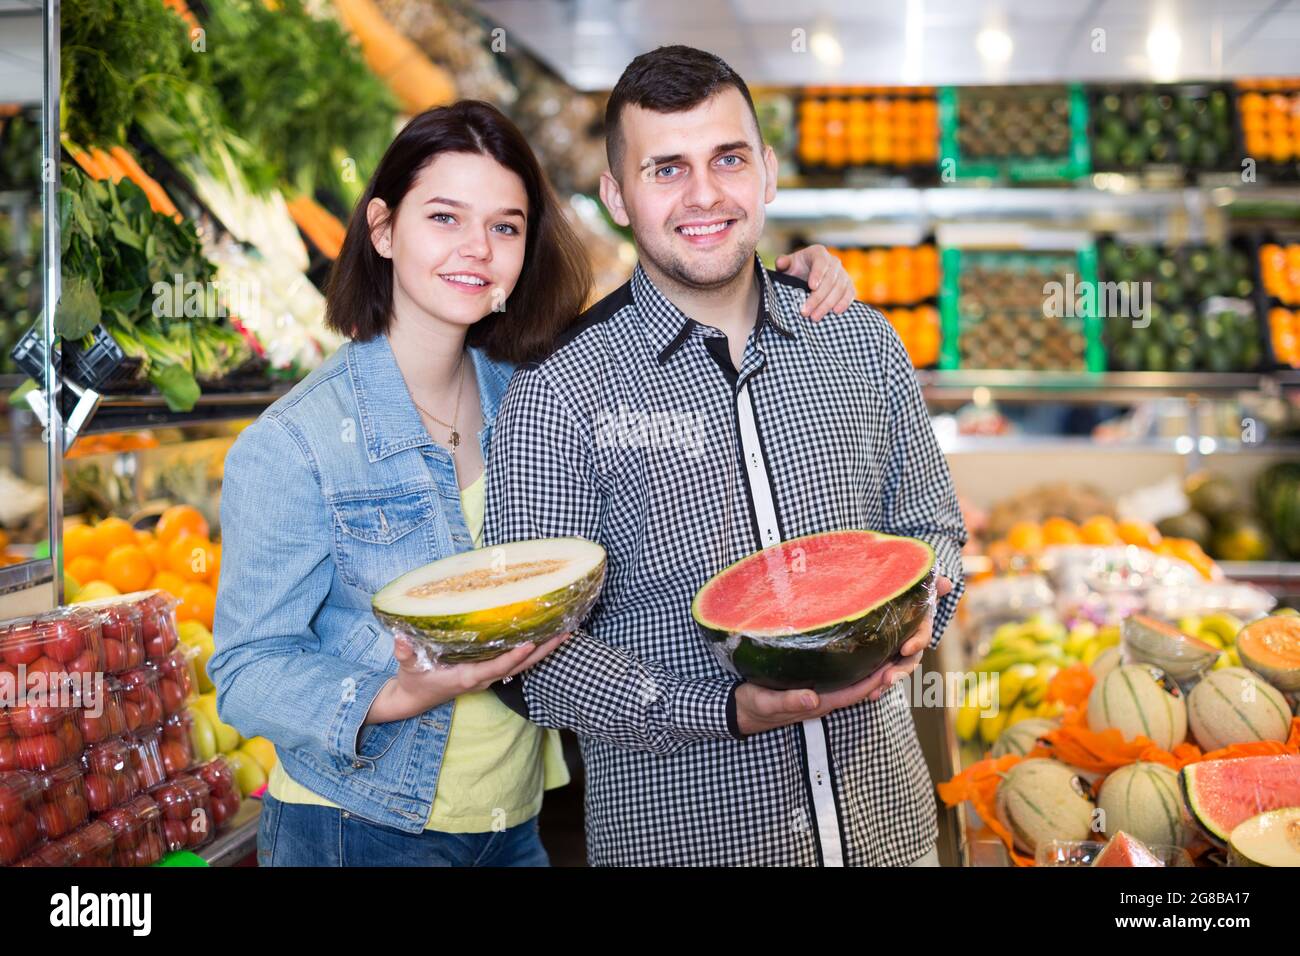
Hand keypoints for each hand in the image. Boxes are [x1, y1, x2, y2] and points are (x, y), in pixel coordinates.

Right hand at [366, 632, 570, 723]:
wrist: (414, 698)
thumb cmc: (413, 681)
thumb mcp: (407, 667)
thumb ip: (405, 654)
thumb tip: (401, 640)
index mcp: (467, 677)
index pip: (496, 668)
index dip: (513, 658)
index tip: (530, 645)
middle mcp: (482, 678)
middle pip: (520, 667)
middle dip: (543, 652)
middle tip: (565, 634)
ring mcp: (487, 677)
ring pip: (522, 666)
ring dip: (543, 651)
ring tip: (565, 632)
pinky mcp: (488, 673)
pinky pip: (514, 663)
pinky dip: (532, 652)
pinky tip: (544, 637)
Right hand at [734, 576, 952, 733]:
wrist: (740, 710)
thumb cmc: (753, 705)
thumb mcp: (766, 703)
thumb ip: (789, 701)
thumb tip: (814, 700)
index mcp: (818, 702)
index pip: (855, 691)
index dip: (876, 679)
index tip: (893, 664)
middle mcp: (825, 696)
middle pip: (861, 686)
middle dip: (883, 671)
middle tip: (902, 648)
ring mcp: (820, 690)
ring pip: (854, 680)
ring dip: (874, 667)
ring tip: (891, 644)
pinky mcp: (813, 683)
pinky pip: (842, 676)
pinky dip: (856, 664)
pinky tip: (861, 648)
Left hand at [774, 244, 855, 320]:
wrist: (806, 277)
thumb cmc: (796, 270)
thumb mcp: (788, 265)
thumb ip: (783, 263)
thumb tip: (780, 263)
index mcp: (818, 253)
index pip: (821, 262)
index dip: (817, 274)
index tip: (811, 287)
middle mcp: (833, 261)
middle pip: (830, 279)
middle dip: (818, 297)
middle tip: (806, 312)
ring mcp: (843, 273)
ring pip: (839, 288)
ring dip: (828, 304)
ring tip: (815, 317)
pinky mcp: (848, 285)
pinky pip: (850, 293)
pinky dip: (844, 303)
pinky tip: (836, 312)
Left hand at [865, 575, 952, 701]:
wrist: (889, 602)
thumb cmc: (906, 594)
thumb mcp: (917, 588)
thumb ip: (931, 586)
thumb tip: (946, 582)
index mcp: (920, 628)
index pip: (922, 637)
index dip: (916, 643)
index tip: (905, 648)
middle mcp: (911, 644)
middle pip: (910, 661)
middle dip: (899, 671)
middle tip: (887, 679)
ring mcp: (898, 655)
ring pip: (897, 671)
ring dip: (888, 682)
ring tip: (875, 691)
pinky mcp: (885, 660)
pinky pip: (883, 676)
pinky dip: (878, 687)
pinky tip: (870, 696)